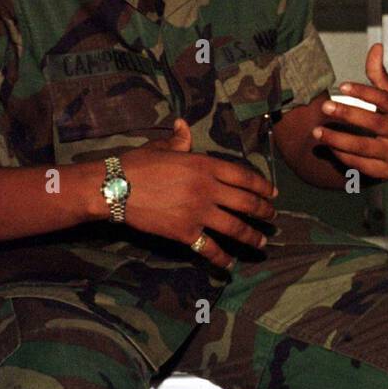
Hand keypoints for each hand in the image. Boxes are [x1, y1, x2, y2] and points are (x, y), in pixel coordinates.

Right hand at [115, 118, 277, 269]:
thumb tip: (183, 125)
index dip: (263, 186)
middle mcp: (208, 189)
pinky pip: (210, 247)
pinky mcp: (185, 232)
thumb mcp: (161, 147)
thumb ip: (179, 140)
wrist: (114, 188)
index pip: (244, 176)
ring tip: (261, 243)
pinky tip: (229, 263)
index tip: (273, 194)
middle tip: (273, 219)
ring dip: (251, 237)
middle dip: (264, 212)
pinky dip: (222, 257)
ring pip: (235, 227)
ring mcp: (198, 212)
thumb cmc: (137, 164)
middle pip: (246, 203)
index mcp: (206, 165)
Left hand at [312, 43, 387, 180]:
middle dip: (348, 114)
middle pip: (374, 123)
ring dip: (338, 139)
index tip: (342, 85)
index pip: (386, 100)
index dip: (364, 92)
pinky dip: (342, 155)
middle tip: (325, 105)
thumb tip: (376, 48)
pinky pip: (360, 164)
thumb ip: (379, 75)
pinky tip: (328, 146)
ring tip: (317, 131)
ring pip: (363, 147)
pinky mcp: (385, 172)